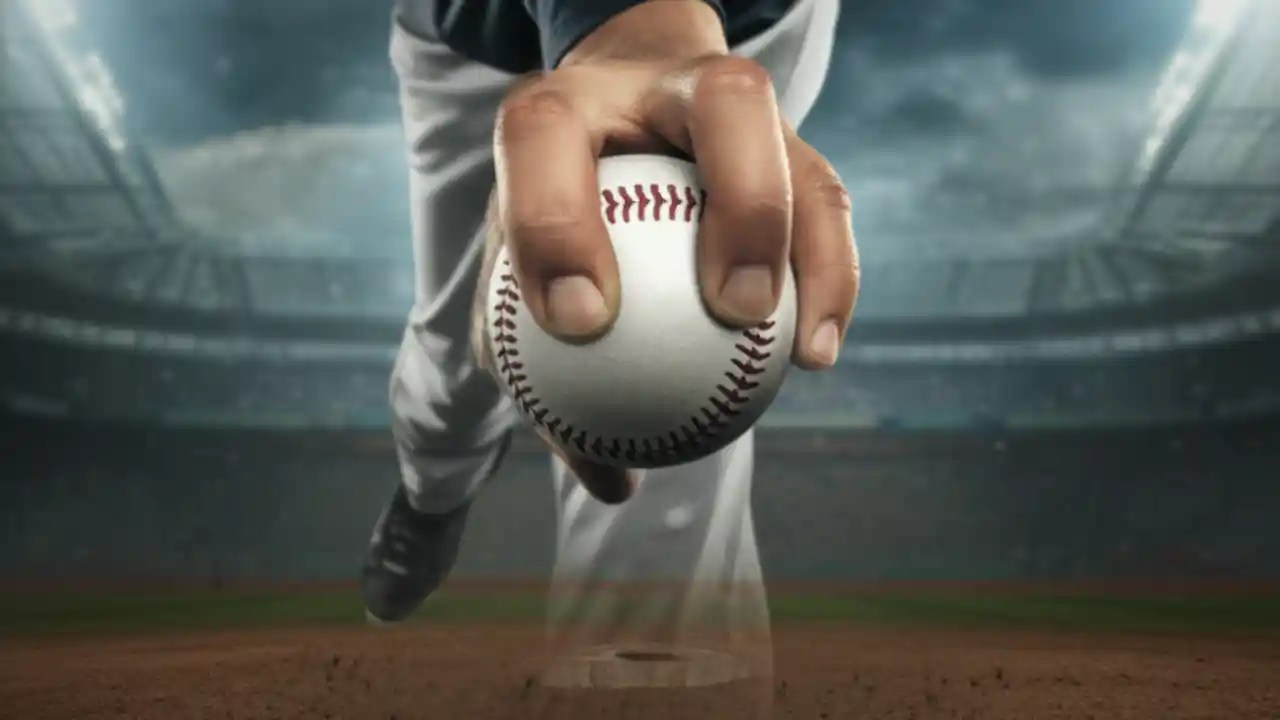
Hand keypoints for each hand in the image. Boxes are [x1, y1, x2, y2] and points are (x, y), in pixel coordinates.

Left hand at [472, 0, 858, 503]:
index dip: (555, 224)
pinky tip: (817, 353)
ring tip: (801, 353)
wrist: (621, 122)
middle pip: (727, 101)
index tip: (582, 324)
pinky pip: (828, 204)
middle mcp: (663, 85)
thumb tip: (610, 478)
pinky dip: (831, 277)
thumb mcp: (519, 289)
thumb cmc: (558, 220)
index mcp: (562, 110)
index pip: (544, 141)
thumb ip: (551, 375)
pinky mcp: (792, 141)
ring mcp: (740, 107)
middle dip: (744, 201)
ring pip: (803, 149)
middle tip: (734, 311)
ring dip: (814, 251)